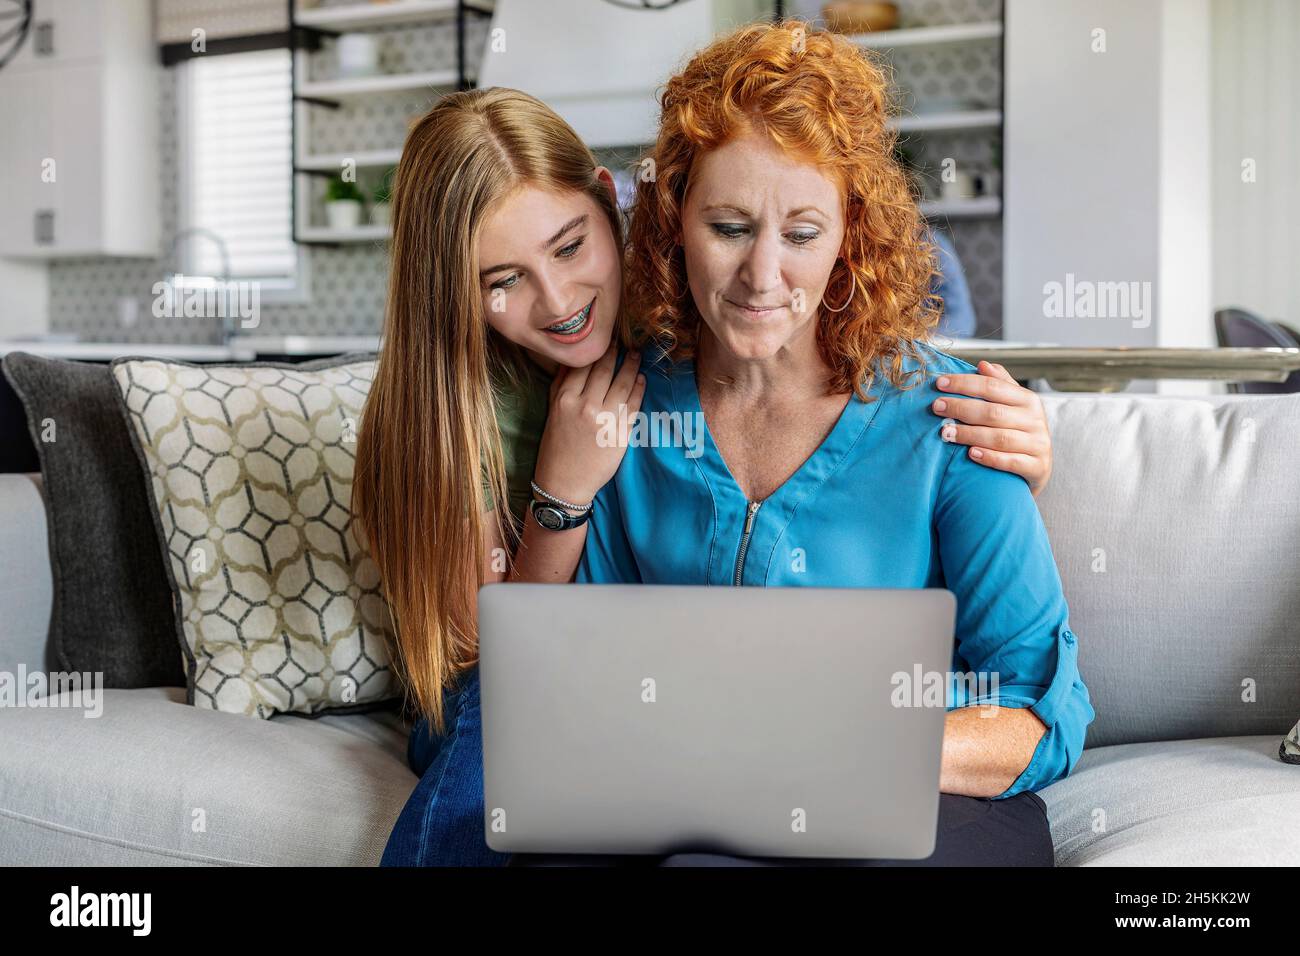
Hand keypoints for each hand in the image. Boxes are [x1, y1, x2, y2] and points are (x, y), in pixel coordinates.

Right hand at [533, 344, 645, 506]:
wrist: (564, 482)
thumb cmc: (556, 446)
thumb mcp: (552, 411)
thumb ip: (561, 385)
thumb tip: (573, 359)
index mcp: (564, 399)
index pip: (584, 365)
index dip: (597, 350)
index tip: (606, 339)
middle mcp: (584, 406)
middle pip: (605, 371)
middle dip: (617, 353)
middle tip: (625, 342)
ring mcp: (604, 420)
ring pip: (622, 384)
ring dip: (632, 366)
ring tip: (637, 355)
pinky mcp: (620, 433)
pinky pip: (633, 405)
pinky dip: (639, 389)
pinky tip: (642, 379)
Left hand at [931, 360, 1052, 497]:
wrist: (1039, 468)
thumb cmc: (1019, 432)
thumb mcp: (1013, 406)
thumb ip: (1000, 385)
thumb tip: (983, 364)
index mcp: (1028, 400)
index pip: (993, 386)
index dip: (965, 383)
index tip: (940, 383)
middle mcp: (1035, 420)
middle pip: (994, 412)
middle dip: (962, 408)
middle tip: (937, 407)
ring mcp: (1038, 445)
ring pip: (1000, 437)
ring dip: (970, 434)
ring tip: (945, 433)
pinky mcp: (1038, 467)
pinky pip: (1011, 462)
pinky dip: (990, 457)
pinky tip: (971, 454)